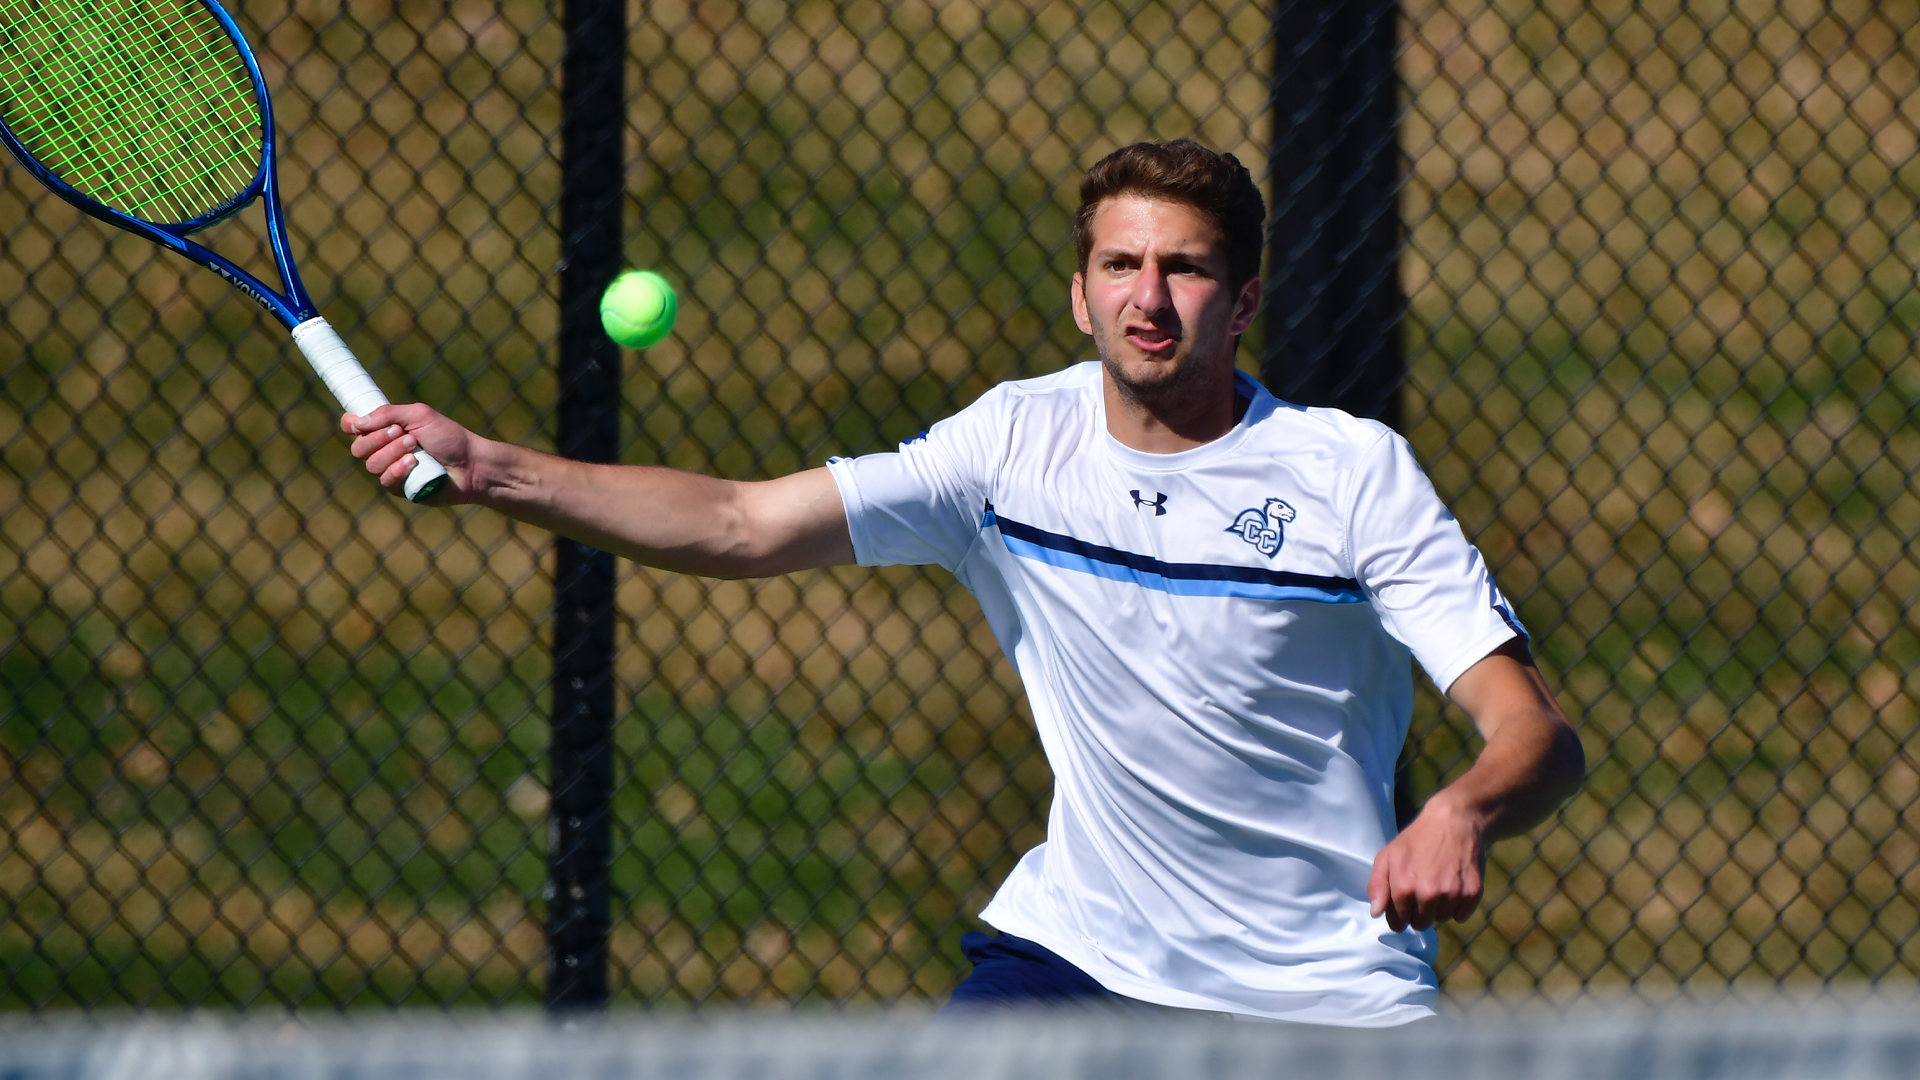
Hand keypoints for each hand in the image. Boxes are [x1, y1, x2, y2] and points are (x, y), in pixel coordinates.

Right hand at [341, 403, 478, 502]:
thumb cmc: (449, 437)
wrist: (472, 463)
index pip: (354, 427)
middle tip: (402, 432)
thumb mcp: (420, 415)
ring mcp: (392, 470)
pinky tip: (414, 464)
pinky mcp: (401, 489)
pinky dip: (398, 470)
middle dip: (377, 439)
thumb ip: (387, 414)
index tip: (357, 424)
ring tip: (415, 446)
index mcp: (386, 429)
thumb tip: (355, 422)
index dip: (350, 425)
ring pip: (371, 465)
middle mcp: (385, 450)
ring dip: (392, 452)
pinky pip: (385, 481)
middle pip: (357, 448)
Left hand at [1367, 791, 1485, 932]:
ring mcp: (1452, 894)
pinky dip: (1457, 906)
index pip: (1398, 922)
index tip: (1404, 905)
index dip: (1399, 915)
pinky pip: (1461, 916)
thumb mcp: (1388, 855)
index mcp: (1404, 887)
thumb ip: (1377, 885)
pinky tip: (1453, 885)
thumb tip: (1376, 913)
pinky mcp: (1472, 893)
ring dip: (1438, 908)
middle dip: (1418, 912)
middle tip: (1422, 889)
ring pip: (1441, 920)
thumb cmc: (1416, 839)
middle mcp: (1429, 894)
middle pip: (1420, 924)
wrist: (1454, 821)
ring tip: (1438, 883)